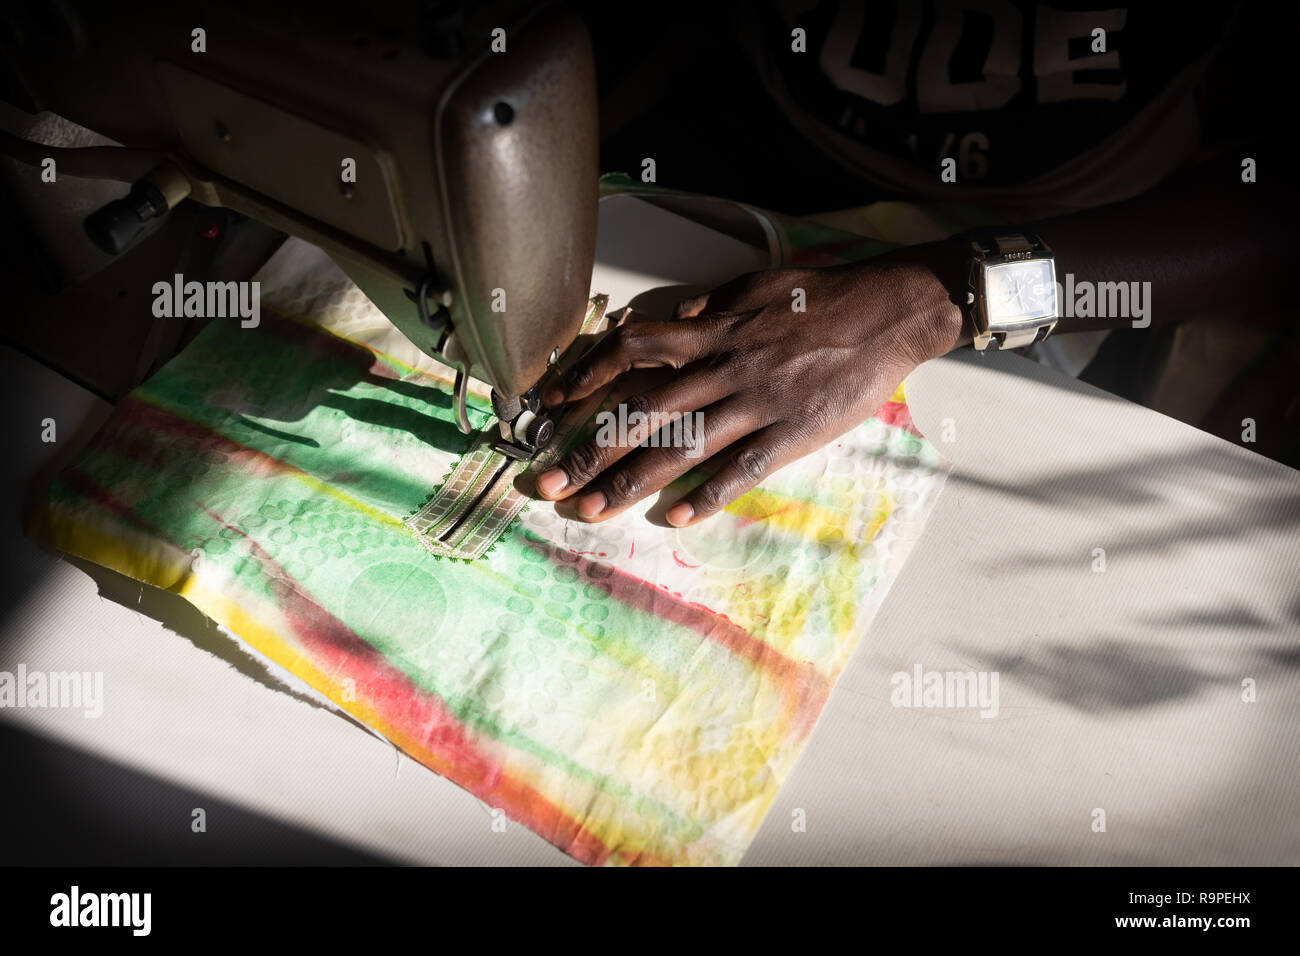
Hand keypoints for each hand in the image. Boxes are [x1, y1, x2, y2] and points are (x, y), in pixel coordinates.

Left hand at [534, 244, 966, 525]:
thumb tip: (674, 315)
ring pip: (682, 447)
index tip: (552, 400)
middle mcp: (724, 368)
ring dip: (631, 481)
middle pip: (643, 411)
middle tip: (548, 482)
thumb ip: (711, 304)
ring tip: (590, 510)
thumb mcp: (757, 284)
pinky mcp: (792, 433)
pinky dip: (708, 496)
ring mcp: (757, 403)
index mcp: (713, 330)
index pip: (633, 349)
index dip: (587, 373)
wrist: (890, 313)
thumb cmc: (822, 296)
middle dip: (590, 449)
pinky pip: (742, 469)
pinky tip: (675, 519)